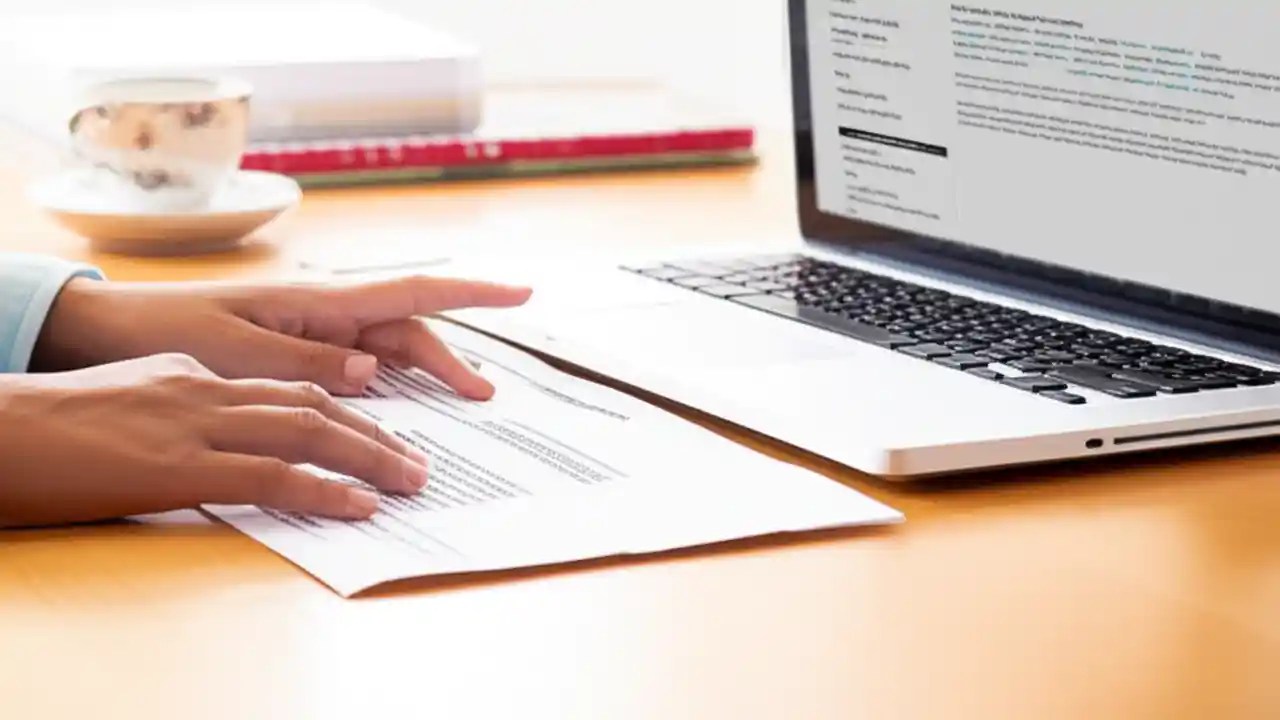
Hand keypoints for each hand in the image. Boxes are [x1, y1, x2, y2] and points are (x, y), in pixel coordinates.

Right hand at [0, 354, 430, 527]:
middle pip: (315, 400)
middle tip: (416, 459)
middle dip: (375, 431)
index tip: (378, 433)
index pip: (288, 386)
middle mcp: (206, 387)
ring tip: (412, 480)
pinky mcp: (179, 465)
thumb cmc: (46, 426)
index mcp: (195, 372)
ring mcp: (196, 422)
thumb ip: (181, 403)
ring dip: (371, 456)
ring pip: (308, 430)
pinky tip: (359, 505)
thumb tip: (216, 429)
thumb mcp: (127, 399)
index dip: (344, 409)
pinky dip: (325, 489)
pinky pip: (273, 474)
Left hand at [32, 275, 531, 398]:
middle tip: (484, 397)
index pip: (411, 293)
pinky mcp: (297, 354)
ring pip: (389, 350)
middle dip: (452, 359)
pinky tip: (399, 406)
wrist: (113, 329)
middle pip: (409, 331)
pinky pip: (359, 368)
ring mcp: (313, 333)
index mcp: (317, 303)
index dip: (470, 294)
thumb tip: (377, 370)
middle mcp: (324, 314)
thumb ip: (309, 361)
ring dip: (426, 372)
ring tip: (460, 402)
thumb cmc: (170, 332)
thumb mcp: (236, 351)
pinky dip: (389, 384)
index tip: (521, 292)